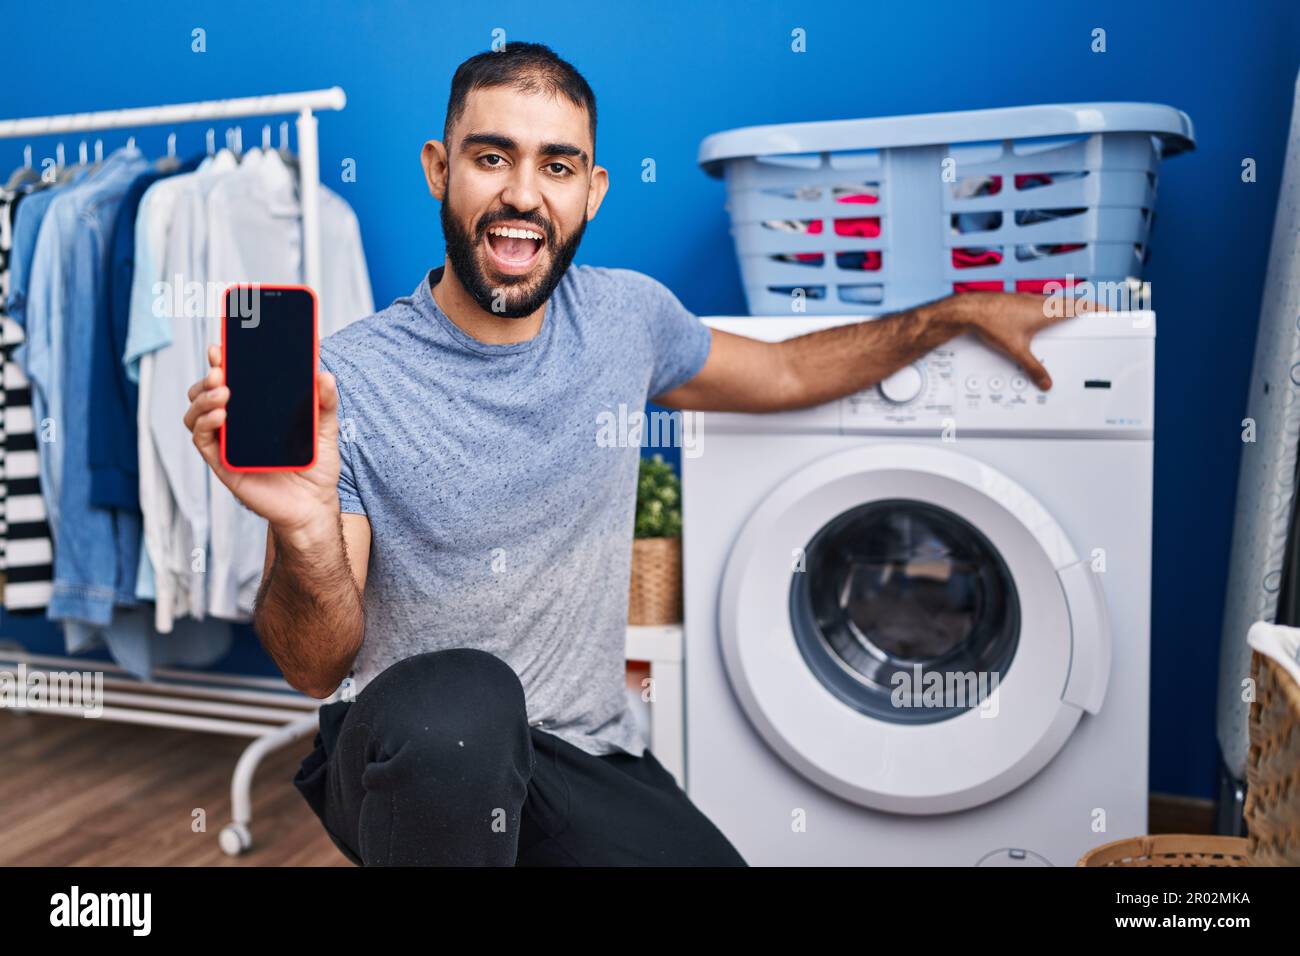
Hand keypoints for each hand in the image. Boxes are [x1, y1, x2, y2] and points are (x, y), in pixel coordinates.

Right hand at [183, 343, 342, 539]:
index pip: (232, 379)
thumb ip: (325, 403)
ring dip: (204, 397)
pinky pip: (202, 440)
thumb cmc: (315, 466)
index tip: (221, 345)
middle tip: (221, 367)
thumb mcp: (325, 430)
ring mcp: (226, 443)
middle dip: (209, 376)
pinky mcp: (222, 463)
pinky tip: (221, 415)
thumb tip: (325, 374)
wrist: (313, 505)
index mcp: (255, 410)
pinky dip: (206, 424)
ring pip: (197, 413)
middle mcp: (236, 423)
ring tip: (223, 390)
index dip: (222, 361)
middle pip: (207, 392)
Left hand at [951, 292, 1106, 390]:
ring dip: (1068, 307)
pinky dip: (1051, 308)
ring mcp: (1029, 299)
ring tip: (1076, 316)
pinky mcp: (1018, 300)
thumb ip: (1033, 368)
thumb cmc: (991, 322)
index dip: (1097, 308)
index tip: (1110, 311)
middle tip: (1097, 315)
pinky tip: (1045, 318)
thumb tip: (1045, 382)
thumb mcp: (1016, 350)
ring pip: (1057, 301)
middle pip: (1072, 303)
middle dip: (1086, 309)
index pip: (1080, 307)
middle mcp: (1041, 301)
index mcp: (1047, 310)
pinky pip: (1042, 303)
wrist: (970, 309)